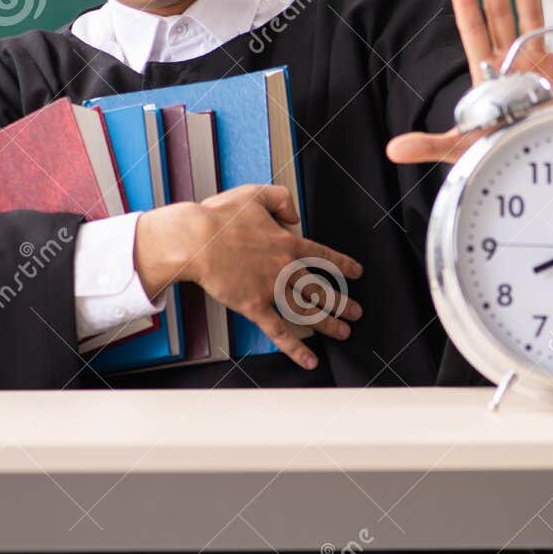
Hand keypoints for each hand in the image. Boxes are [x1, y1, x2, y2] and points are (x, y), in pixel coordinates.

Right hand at [132, 185, 363, 370]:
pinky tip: (310, 359)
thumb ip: (281, 200)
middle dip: (342, 303)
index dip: (342, 264)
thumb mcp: (256, 194)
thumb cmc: (219, 218)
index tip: (355, 272)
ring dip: (328, 324)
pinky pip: (280, 332)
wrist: (196, 240)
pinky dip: (296, 348)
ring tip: (343, 332)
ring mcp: (272, 289)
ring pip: (308, 311)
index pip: (323, 256)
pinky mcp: (255, 307)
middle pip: (321, 289)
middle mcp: (285, 268)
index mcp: (287, 243)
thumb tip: (295, 215)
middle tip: (356, 312)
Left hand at [385, 0, 552, 165]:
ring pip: (532, 14)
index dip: (466, 4)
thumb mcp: (462, 147)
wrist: (542, 162)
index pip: (473, 31)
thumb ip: (428, 144)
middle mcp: (512, 60)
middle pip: (500, 14)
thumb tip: (392, 150)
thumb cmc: (502, 154)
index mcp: (488, 73)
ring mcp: (539, 61)